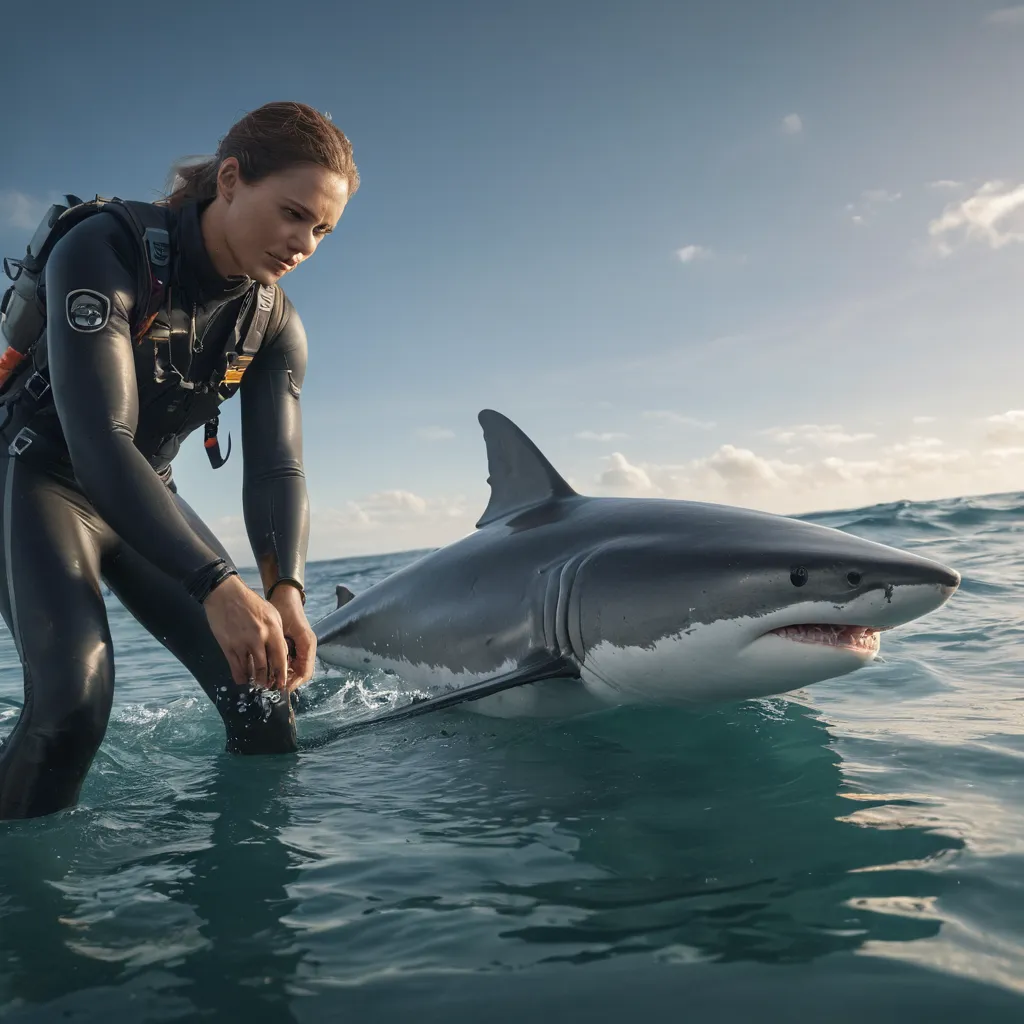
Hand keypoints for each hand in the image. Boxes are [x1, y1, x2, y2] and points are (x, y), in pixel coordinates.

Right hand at [203, 574, 289, 688]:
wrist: (225, 594)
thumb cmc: (249, 602)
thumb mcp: (271, 612)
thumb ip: (277, 631)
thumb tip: (281, 651)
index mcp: (272, 629)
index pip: (280, 656)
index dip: (281, 672)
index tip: (282, 682)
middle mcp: (259, 637)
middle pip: (266, 667)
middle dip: (268, 680)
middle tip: (269, 686)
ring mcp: (242, 643)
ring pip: (251, 669)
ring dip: (254, 680)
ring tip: (256, 684)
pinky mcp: (228, 645)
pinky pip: (236, 667)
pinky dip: (240, 676)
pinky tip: (242, 680)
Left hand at [270, 583, 316, 690]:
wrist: (285, 595)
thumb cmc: (283, 608)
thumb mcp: (280, 627)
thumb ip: (279, 647)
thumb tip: (274, 668)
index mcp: (307, 643)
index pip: (305, 671)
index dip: (293, 683)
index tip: (279, 689)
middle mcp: (308, 647)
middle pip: (301, 673)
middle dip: (287, 682)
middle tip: (270, 688)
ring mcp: (303, 647)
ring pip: (296, 670)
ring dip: (284, 676)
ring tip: (268, 681)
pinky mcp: (296, 645)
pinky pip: (292, 662)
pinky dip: (282, 668)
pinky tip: (269, 670)